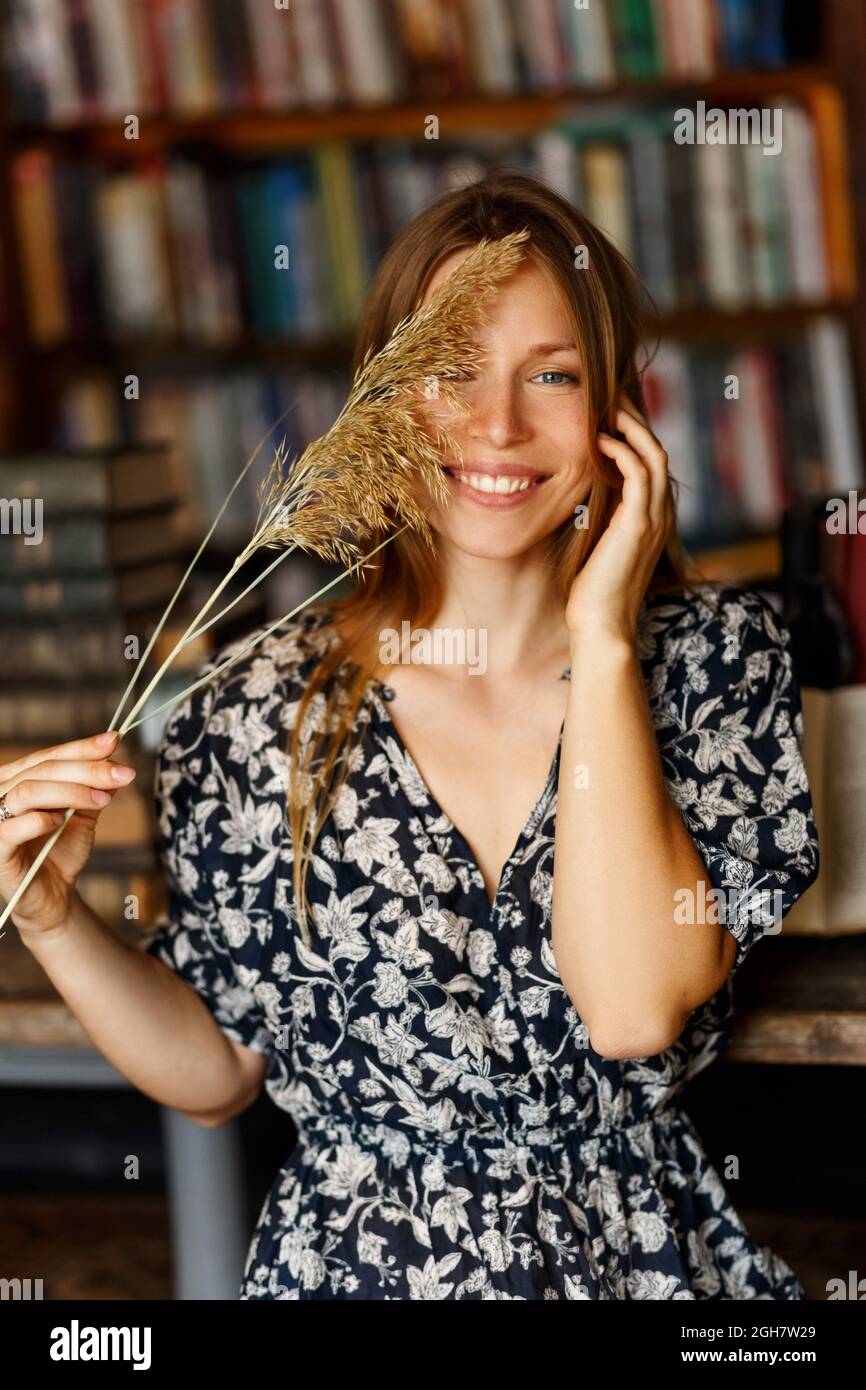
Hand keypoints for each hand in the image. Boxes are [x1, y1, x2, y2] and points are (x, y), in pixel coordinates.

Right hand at [0, 731, 135, 936]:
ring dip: (71, 791)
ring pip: (27, 792)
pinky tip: (61, 821)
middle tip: (123, 774)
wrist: (53, 897)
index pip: (48, 756)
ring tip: (103, 799)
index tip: (115, 740)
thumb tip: (114, 759)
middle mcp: (1, 794)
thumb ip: (93, 789)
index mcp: (18, 781)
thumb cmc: (61, 852)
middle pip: (41, 769)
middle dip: (87, 769)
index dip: (81, 747)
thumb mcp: (83, 815)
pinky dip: (40, 820)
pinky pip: (12, 828)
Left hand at [566, 389, 671, 642]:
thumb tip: (573, 489)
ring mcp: (653, 518)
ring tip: (607, 404)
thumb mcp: (594, 542)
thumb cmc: (591, 591)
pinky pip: (640, 474)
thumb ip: (595, 515)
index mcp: (650, 516)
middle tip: (610, 393)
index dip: (632, 431)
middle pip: (657, 448)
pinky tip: (599, 438)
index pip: (649, 459)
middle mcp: (659, 513)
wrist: (601, 626)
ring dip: (631, 425)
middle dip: (635, 418)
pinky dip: (622, 450)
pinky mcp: (639, 525)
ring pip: (654, 454)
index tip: (606, 409)